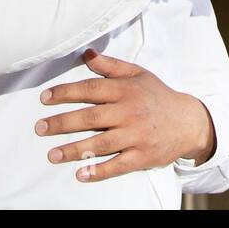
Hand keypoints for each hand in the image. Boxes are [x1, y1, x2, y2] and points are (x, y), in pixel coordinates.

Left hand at [35, 48, 214, 180]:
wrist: (189, 122)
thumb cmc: (158, 96)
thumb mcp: (138, 74)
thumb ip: (111, 66)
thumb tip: (86, 53)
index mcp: (127, 90)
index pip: (90, 89)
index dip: (65, 93)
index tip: (44, 99)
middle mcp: (130, 112)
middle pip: (91, 118)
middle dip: (62, 123)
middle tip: (40, 128)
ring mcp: (137, 135)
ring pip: (101, 143)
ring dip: (74, 150)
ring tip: (52, 154)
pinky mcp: (143, 156)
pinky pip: (118, 165)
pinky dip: (99, 170)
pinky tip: (81, 174)